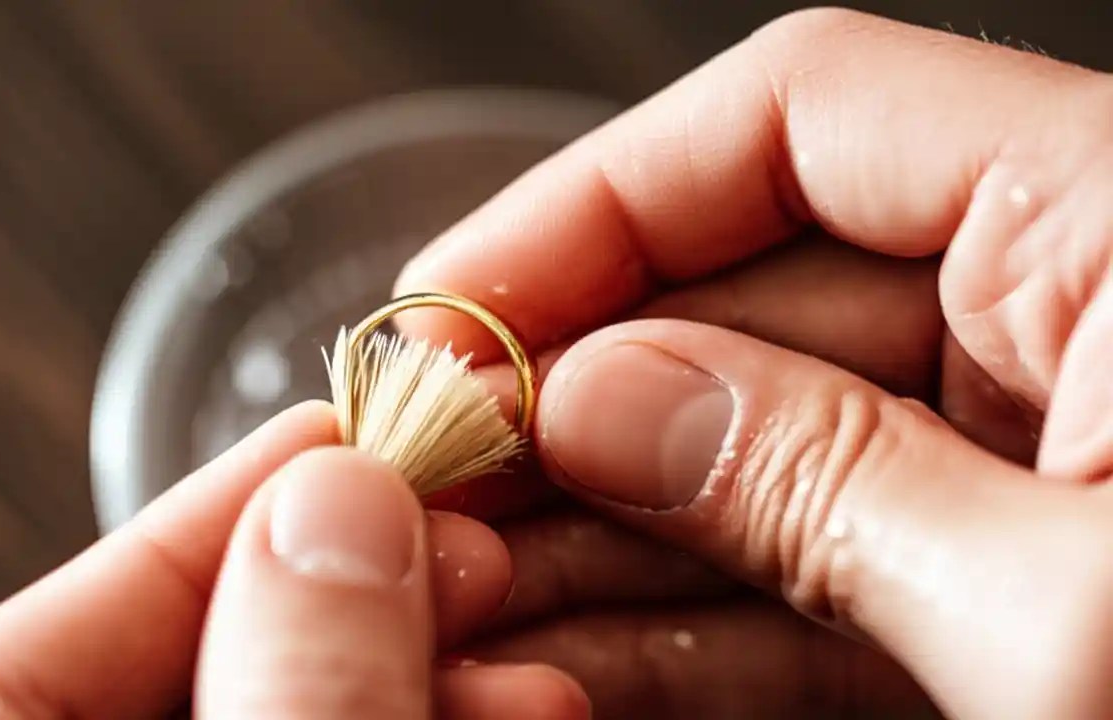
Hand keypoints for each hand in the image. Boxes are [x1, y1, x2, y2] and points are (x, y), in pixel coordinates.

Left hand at [0, 403, 586, 718]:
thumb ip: (299, 698)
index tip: (329, 445)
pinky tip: (545, 705)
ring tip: (528, 643)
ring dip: (424, 663)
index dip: (178, 537)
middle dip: (342, 588)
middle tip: (461, 531)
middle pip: (191, 676)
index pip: (11, 677)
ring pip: (309, 719)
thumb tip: (335, 511)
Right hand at [396, 9, 1112, 718]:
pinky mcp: (1018, 572)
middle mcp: (1072, 315)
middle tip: (439, 483)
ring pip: (768, 445)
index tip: (457, 309)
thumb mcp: (1067, 621)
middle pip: (755, 296)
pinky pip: (827, 563)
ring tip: (470, 587)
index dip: (599, 200)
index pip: (801, 113)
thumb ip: (823, 484)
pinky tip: (569, 656)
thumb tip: (598, 406)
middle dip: (579, 401)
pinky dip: (699, 620)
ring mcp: (1039, 450)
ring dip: (610, 527)